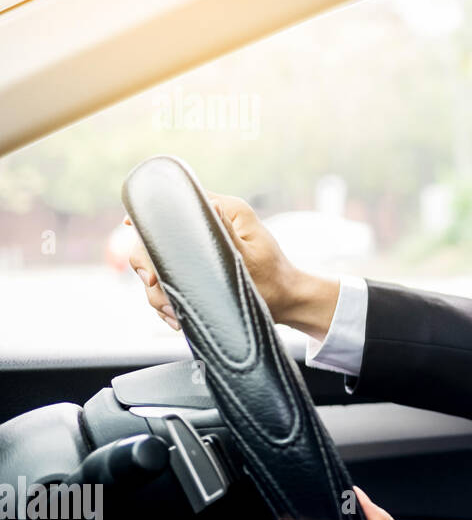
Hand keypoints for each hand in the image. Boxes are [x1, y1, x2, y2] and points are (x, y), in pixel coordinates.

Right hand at [123, 191, 316, 329]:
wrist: (287, 303)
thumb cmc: (274, 282)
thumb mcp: (248, 258)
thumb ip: (224, 233)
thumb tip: (207, 204)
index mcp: (226, 211)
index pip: (176, 202)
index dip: (150, 221)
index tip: (136, 236)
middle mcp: (211, 224)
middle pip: (157, 237)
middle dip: (149, 266)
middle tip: (155, 285)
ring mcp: (201, 248)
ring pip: (158, 264)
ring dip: (158, 291)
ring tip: (171, 312)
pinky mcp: (198, 268)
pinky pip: (169, 280)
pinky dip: (167, 300)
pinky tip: (176, 317)